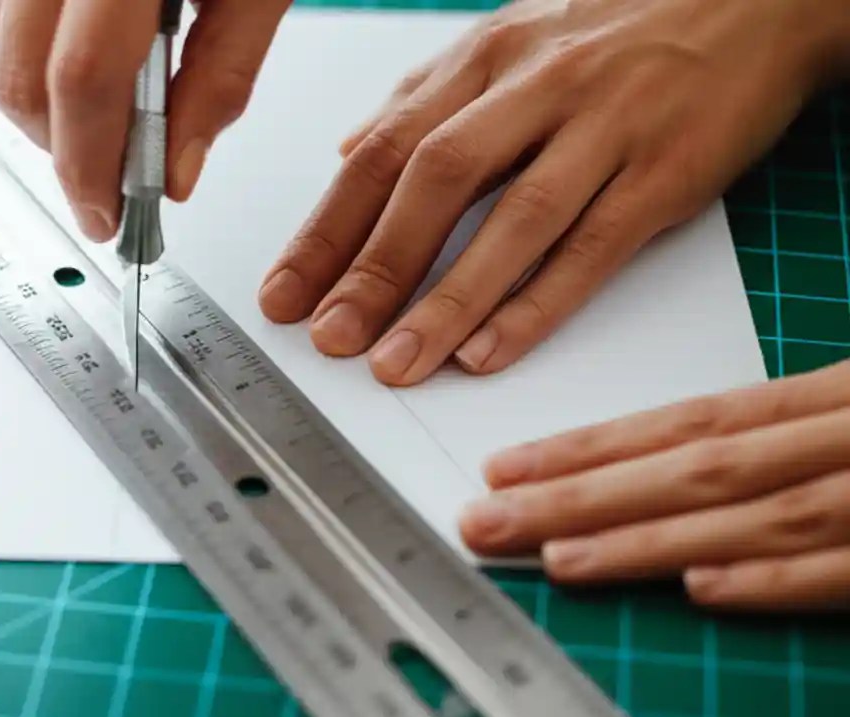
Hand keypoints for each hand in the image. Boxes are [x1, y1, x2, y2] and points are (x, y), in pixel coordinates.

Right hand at [0, 0, 290, 240]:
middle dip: (62, 154)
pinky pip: (2, 20)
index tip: (112, 216)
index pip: (85, 78)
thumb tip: (176, 171)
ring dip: (46, 116)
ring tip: (108, 134)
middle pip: (22, 78)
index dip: (91, 163)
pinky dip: (36, 68)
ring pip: (0, 55)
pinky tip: (88, 79)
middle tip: (111, 191)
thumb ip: (221, 78)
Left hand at [257, 0, 849, 386]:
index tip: (284, 293)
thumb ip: (426, 100)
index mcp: (484, 60)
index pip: (383, 151)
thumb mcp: (507, 43)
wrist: (753, 1)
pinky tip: (489, 350)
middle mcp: (536, 90)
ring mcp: (604, 130)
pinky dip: (539, 303)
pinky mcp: (666, 173)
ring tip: (396, 360)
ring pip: (514, 220)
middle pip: (435, 181)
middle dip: (371, 266)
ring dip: (447, 298)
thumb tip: (348, 153)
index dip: (326, 228)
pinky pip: (593, 245)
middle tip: (328, 337)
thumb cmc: (614, 33)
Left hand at [459, 360, 849, 611]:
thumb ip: (774, 433)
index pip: (686, 421)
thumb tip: (666, 460)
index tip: (503, 468)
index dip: (589, 447)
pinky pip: (845, 567)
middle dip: (582, 496)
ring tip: (558, 557)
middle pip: (695, 467)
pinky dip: (774, 580)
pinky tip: (699, 588)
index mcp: (827, 396)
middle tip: (487, 519)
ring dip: (650, 538)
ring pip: (754, 515)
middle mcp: (843, 437)